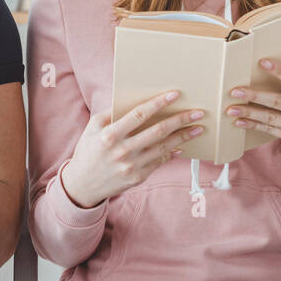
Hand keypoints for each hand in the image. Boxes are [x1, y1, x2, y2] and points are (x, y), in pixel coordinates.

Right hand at [61, 90, 205, 207]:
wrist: (82, 185)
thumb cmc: (88, 151)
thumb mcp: (92, 129)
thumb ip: (110, 114)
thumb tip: (133, 103)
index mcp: (110, 135)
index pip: (139, 115)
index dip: (158, 104)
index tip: (175, 95)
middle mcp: (122, 151)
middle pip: (158, 131)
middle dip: (180, 120)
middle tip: (198, 113)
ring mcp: (131, 166)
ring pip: (164, 147)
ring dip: (183, 137)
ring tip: (198, 128)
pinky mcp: (138, 177)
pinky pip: (159, 162)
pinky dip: (172, 152)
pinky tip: (182, 145)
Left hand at [225, 58, 280, 156]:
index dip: (280, 72)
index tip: (263, 63)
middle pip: (279, 102)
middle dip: (256, 96)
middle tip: (236, 90)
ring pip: (271, 118)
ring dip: (249, 113)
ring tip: (231, 109)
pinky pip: (271, 131)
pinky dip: (254, 126)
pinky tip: (240, 122)